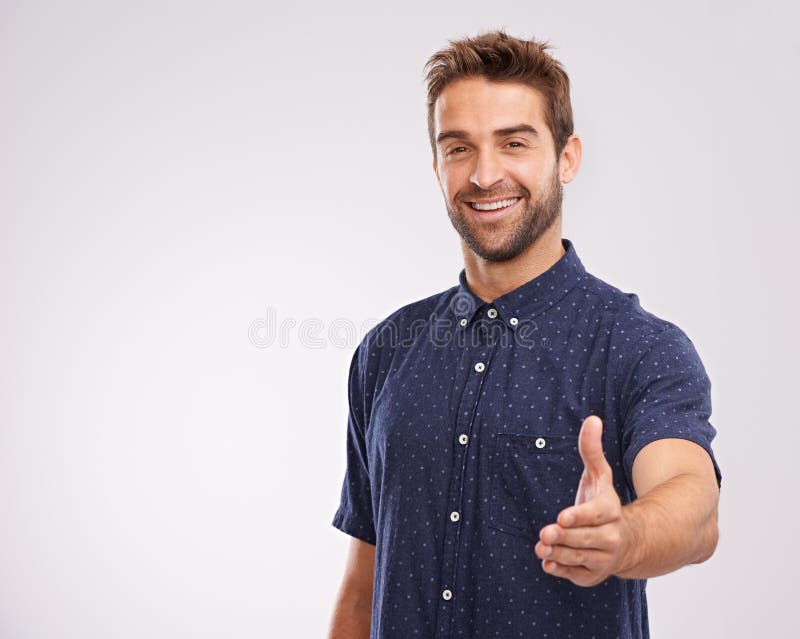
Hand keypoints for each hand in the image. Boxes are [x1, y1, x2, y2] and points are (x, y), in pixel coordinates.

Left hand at [534, 415, 634, 586]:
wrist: (627, 541)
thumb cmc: (604, 503)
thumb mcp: (599, 476)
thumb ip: (591, 450)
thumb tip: (592, 419)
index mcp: (611, 511)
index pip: (596, 514)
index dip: (579, 516)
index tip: (561, 517)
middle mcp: (611, 537)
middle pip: (585, 538)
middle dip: (564, 537)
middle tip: (545, 533)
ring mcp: (603, 558)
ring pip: (578, 557)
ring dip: (558, 554)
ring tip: (541, 547)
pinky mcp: (593, 575)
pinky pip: (575, 574)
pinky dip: (560, 570)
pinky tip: (548, 563)